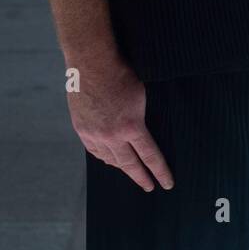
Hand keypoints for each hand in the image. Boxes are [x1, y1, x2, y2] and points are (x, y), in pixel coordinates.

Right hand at [65, 54, 174, 192]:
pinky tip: (109, 158)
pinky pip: (94, 151)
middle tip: (149, 186)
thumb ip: (142, 118)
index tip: (167, 183)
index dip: (160, 171)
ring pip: (110, 159)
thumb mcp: (142, 96)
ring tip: (130, 171)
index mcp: (131, 127)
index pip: (149, 156)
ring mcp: (94, 134)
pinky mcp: (82, 129)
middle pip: (129, 164)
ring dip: (121, 167)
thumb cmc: (120, 73)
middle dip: (141, 177)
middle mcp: (112, 135)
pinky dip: (104, 156)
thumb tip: (146, 132)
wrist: (91, 63)